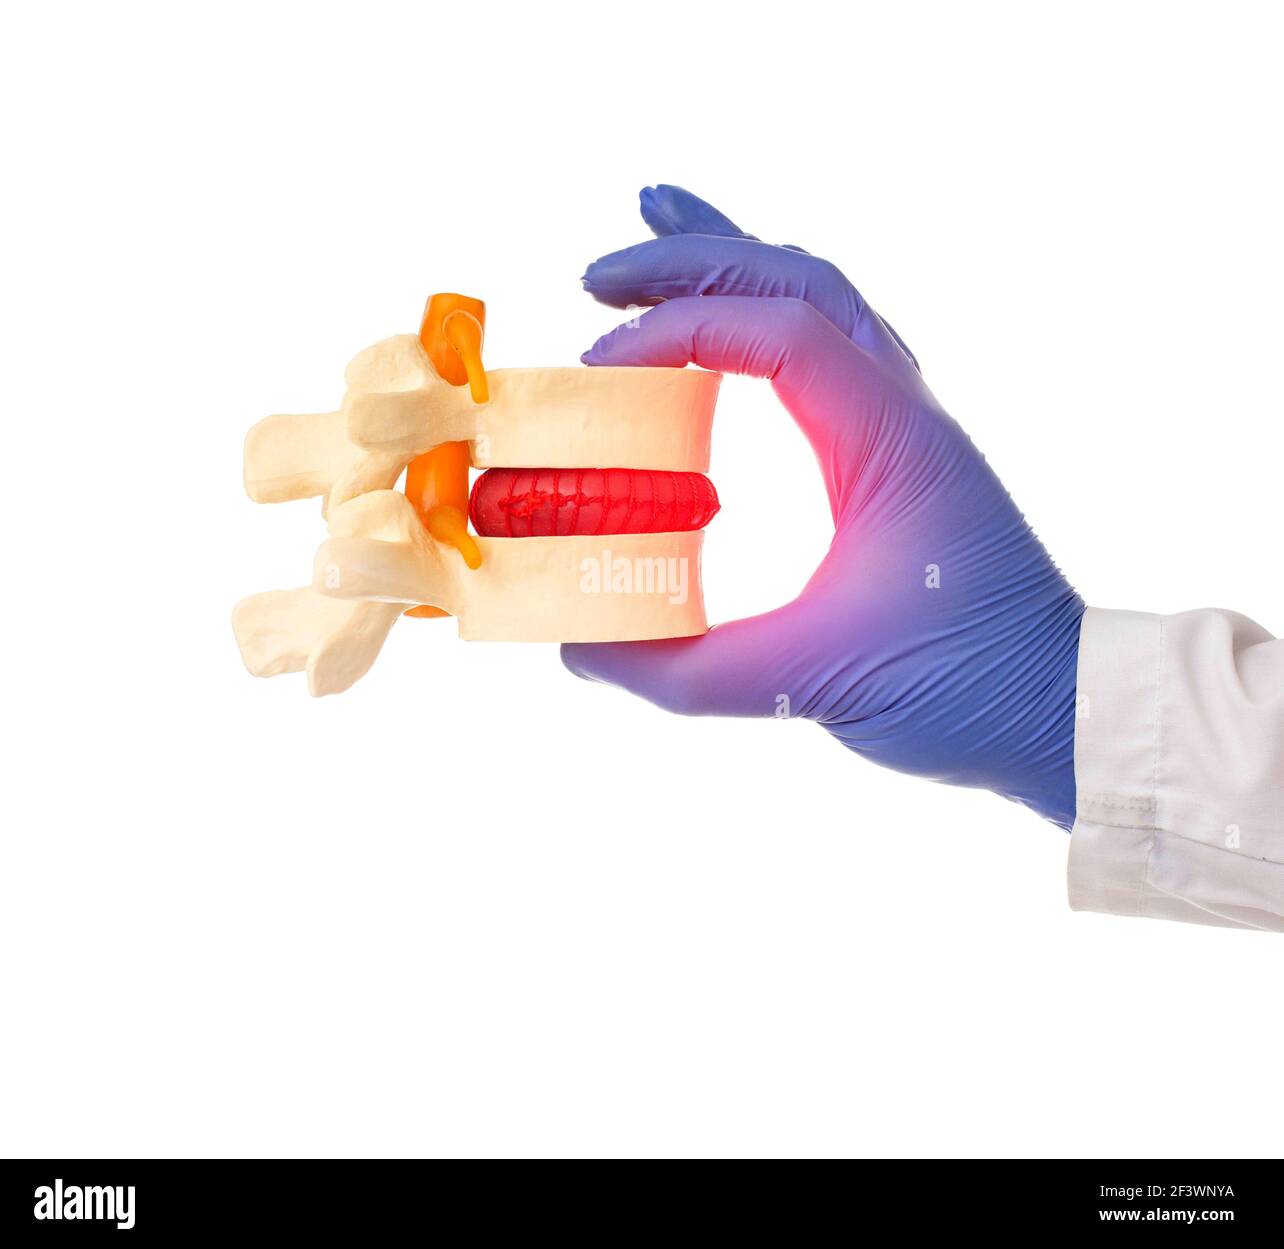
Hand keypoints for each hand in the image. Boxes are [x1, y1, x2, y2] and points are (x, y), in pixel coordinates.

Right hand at [563, 186, 1083, 829]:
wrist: (1057, 705)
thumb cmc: (963, 683)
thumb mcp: (809, 680)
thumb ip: (683, 668)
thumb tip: (581, 646)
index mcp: (891, 439)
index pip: (779, 331)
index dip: (680, 331)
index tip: (602, 368)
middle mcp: (902, 408)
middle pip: (798, 280)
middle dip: (692, 258)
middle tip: (596, 275)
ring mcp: (902, 422)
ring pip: (817, 297)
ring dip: (732, 260)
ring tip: (651, 225)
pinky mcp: (891, 451)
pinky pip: (823, 347)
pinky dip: (761, 313)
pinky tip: (720, 317)